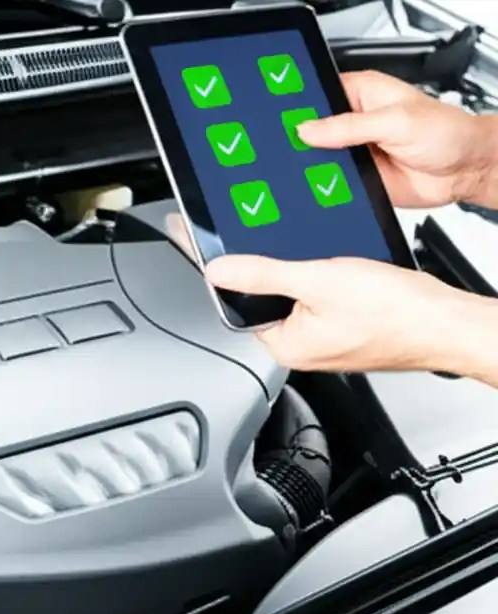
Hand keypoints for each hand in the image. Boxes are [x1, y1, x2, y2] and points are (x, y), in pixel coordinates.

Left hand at [205, 254, 497, 384]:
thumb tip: (219, 270)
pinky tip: (330, 260)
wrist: (448, 322)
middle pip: (262, 297)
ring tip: (301, 248)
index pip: (235, 303)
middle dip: (259, 266)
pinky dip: (318, 274)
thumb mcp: (318, 282)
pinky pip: (319, 295)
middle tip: (251, 233)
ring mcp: (324, 337)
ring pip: (294, 294)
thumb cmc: (396, 313)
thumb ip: (263, 275)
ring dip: (292, 267)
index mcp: (284, 344)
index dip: (220, 268)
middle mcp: (300, 346)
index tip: (199, 242)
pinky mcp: (345, 325)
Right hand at [297, 71, 496, 207]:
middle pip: (310, 130)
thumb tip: (307, 129)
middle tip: (291, 149)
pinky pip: (328, 183)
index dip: (297, 106)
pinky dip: (321, 188)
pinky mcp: (354, 177)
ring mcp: (351, 151)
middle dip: (299, 140)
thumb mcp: (396, 121)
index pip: (316, 94)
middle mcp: (351, 122)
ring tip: (307, 169)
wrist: (465, 171)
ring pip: (315, 159)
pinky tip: (318, 187)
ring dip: (310, 166)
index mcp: (359, 94)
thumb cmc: (447, 132)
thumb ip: (349, 126)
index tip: (282, 120)